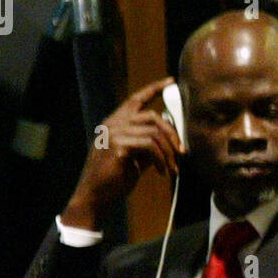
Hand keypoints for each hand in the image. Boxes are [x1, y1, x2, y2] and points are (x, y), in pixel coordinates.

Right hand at [60, 77, 181, 230]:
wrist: (95, 196)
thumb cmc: (114, 178)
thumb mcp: (134, 157)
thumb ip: (148, 144)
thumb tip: (170, 138)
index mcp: (115, 123)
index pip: (136, 99)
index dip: (154, 88)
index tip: (171, 81)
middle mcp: (113, 124)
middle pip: (153, 116)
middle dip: (172, 133)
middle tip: (182, 152)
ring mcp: (114, 133)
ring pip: (154, 132)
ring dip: (169, 152)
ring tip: (172, 168)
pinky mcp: (118, 146)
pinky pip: (150, 146)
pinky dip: (161, 160)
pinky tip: (162, 172)